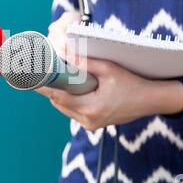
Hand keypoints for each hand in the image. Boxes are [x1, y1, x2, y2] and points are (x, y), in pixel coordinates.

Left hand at [37, 58, 182, 130]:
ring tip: (60, 78)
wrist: (151, 100)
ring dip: (61, 94)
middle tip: (45, 73)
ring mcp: (90, 124)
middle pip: (58, 102)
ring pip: (65, 108)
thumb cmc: (132, 83)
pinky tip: (74, 88)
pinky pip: (74, 111)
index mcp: (91, 108)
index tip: (30, 79)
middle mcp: (88, 120)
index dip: (43, 86)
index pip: (58, 96)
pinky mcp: (93, 124)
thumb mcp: (110, 69)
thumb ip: (86, 64)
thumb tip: (66, 57)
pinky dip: (70, 100)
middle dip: (52, 88)